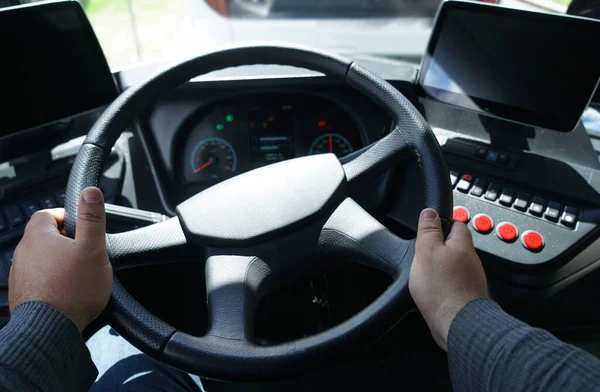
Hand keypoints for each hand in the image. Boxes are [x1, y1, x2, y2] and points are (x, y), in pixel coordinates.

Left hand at [9, 187, 112, 330]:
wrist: (50, 330)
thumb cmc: (73, 290)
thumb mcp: (92, 248)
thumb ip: (91, 218)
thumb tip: (90, 191)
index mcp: (38, 237)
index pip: (48, 213)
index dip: (67, 216)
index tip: (83, 226)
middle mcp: (23, 253)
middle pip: (45, 237)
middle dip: (66, 242)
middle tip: (87, 252)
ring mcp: (19, 275)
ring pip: (42, 259)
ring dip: (59, 263)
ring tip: (80, 275)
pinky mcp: (22, 294)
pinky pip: (39, 279)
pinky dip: (52, 281)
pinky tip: (69, 292)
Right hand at [409, 208, 488, 350]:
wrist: (458, 324)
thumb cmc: (443, 288)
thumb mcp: (427, 251)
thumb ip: (428, 230)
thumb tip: (430, 211)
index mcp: (463, 245)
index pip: (457, 224)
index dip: (443, 222)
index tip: (430, 225)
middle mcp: (472, 261)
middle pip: (456, 246)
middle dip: (441, 247)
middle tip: (423, 251)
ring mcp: (471, 280)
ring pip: (455, 267)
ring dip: (441, 268)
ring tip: (425, 273)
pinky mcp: (467, 298)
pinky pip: (453, 285)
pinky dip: (443, 286)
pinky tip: (432, 292)